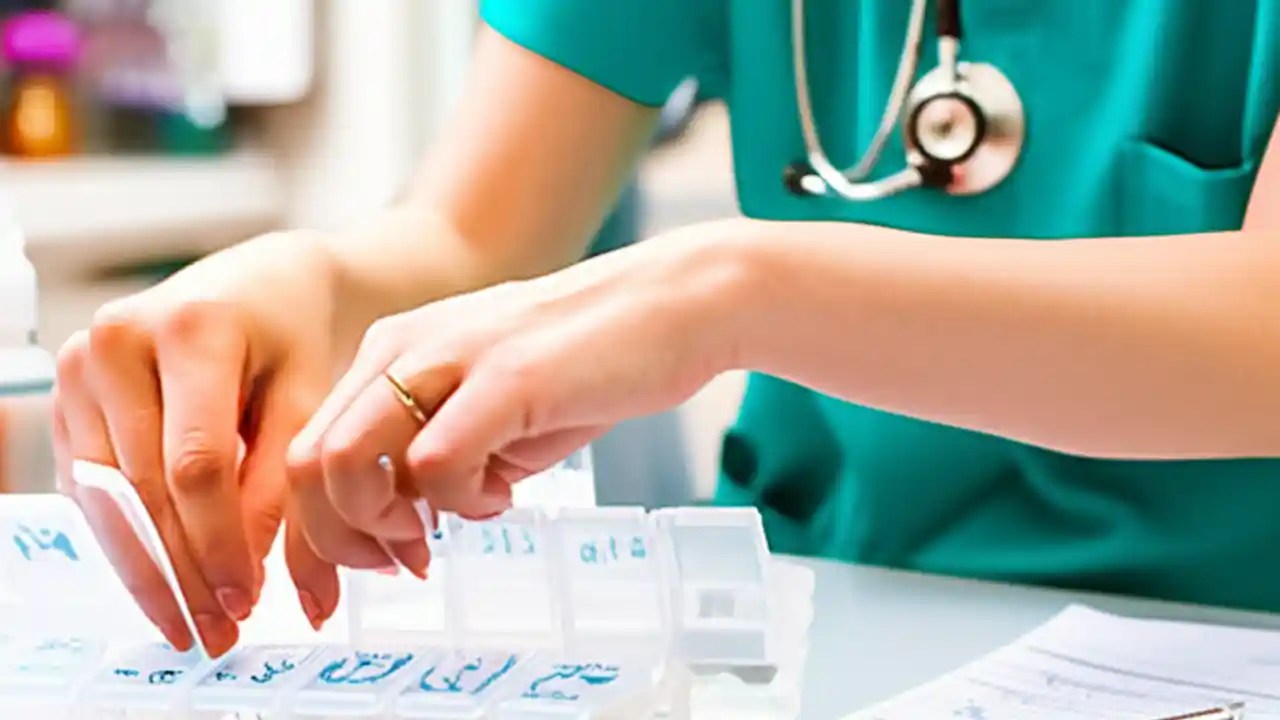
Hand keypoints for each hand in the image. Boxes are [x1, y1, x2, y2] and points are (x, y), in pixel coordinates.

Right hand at [52, 232, 343, 654]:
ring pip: (108, 494)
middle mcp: (118, 341)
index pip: (195, 463)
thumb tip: (254, 571)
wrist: (264, 282)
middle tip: (216, 629)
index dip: (218, 542)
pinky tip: (160, 578)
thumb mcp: (308, 395)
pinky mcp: (68, 392)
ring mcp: (81, 365)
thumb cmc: (294, 333)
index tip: (245, 597)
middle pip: (144, 485)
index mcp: (190, 329)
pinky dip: (127, 535)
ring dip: (148, 567)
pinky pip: (92, 482)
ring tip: (189, 619)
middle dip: (183, 569)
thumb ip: (281, 479)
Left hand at [286, 225, 747, 566]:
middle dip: (337, 544)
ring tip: (442, 534)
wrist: (673, 306)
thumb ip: (438, 460)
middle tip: (401, 566)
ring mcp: (448, 358)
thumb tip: (407, 526)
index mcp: (393, 353)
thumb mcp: (492, 413)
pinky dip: (461, 504)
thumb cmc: (588, 363)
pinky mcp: (503, 377)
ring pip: (345, 462)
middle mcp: (404, 347)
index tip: (341, 588)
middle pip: (307, 463)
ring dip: (385, 526)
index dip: (312, 537)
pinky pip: (435, 466)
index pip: (306, 450)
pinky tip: (504, 497)